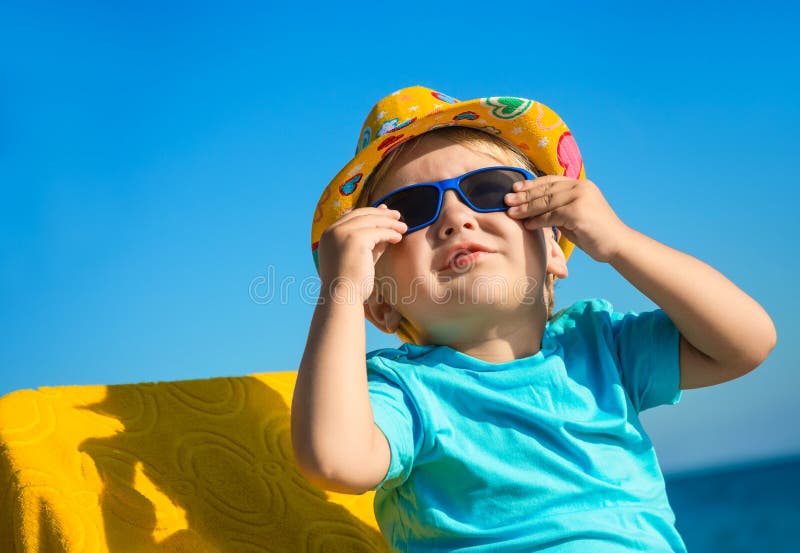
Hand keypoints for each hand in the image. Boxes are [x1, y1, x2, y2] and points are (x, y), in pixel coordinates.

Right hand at [317, 204, 406, 302]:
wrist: (342, 297)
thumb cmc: (350, 283)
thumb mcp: (360, 256)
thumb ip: (370, 242)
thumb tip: (386, 227)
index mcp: (329, 235)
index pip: (352, 216)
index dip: (370, 213)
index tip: (385, 213)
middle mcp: (333, 231)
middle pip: (362, 214)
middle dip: (381, 214)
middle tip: (397, 216)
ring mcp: (343, 233)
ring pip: (372, 221)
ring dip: (389, 223)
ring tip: (403, 228)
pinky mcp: (355, 239)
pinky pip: (378, 232)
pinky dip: (390, 233)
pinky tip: (398, 238)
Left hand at [504, 176, 628, 262]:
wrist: (618, 245)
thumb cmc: (595, 234)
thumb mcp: (574, 216)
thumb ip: (558, 208)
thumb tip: (532, 208)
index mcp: (581, 185)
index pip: (551, 181)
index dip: (531, 184)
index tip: (515, 188)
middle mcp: (581, 187)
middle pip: (546, 189)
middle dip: (524, 195)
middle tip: (506, 200)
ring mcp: (581, 198)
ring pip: (546, 201)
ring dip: (526, 208)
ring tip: (511, 212)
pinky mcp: (578, 212)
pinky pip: (551, 215)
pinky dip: (537, 220)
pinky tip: (527, 224)